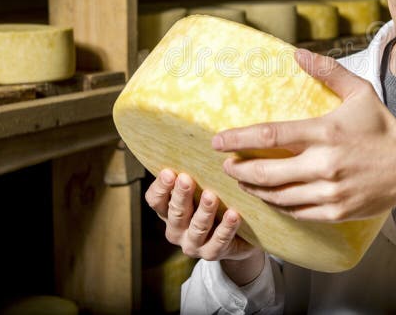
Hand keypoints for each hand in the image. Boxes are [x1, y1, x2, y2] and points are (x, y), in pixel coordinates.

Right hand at [145, 169, 264, 284]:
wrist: (239, 235)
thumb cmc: (217, 202)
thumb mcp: (202, 188)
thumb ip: (196, 173)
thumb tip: (204, 142)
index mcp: (168, 211)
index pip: (155, 200)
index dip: (160, 187)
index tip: (168, 172)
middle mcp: (176, 230)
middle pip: (175, 213)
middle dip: (181, 195)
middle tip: (186, 179)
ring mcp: (193, 244)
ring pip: (197, 227)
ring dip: (204, 211)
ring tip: (211, 196)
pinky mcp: (213, 253)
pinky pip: (219, 241)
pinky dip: (226, 228)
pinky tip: (234, 215)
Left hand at [212, 49, 395, 221]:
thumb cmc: (383, 127)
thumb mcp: (360, 92)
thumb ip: (328, 72)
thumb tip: (298, 53)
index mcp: (326, 133)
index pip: (271, 136)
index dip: (239, 139)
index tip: (217, 140)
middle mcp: (325, 165)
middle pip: (267, 173)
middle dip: (239, 170)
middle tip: (225, 165)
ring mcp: (330, 192)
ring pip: (277, 196)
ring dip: (253, 189)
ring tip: (241, 180)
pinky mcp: (336, 212)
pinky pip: (295, 212)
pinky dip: (277, 205)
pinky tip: (268, 197)